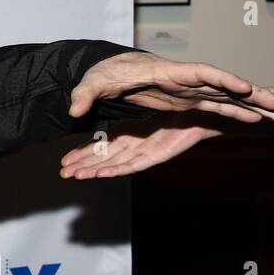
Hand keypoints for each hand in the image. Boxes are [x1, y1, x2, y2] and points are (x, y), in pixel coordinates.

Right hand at [59, 117, 222, 178]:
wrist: (210, 110)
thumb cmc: (182, 103)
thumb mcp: (143, 99)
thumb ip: (123, 105)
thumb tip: (99, 107)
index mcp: (132, 132)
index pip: (102, 145)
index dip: (84, 152)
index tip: (66, 159)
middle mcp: (137, 144)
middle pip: (105, 156)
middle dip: (84, 164)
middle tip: (63, 172)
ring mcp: (147, 151)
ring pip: (115, 163)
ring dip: (94, 170)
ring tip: (75, 175)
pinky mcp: (159, 154)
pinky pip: (134, 164)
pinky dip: (116, 169)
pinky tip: (100, 173)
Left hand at [69, 51, 273, 123]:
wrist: (113, 69)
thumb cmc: (106, 72)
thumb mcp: (93, 82)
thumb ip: (84, 95)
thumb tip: (74, 112)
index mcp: (167, 71)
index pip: (199, 71)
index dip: (221, 77)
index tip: (243, 86)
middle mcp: (184, 79)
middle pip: (222, 82)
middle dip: (250, 91)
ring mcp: (190, 89)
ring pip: (226, 94)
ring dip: (251, 101)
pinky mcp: (190, 99)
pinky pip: (218, 105)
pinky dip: (237, 110)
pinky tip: (255, 118)